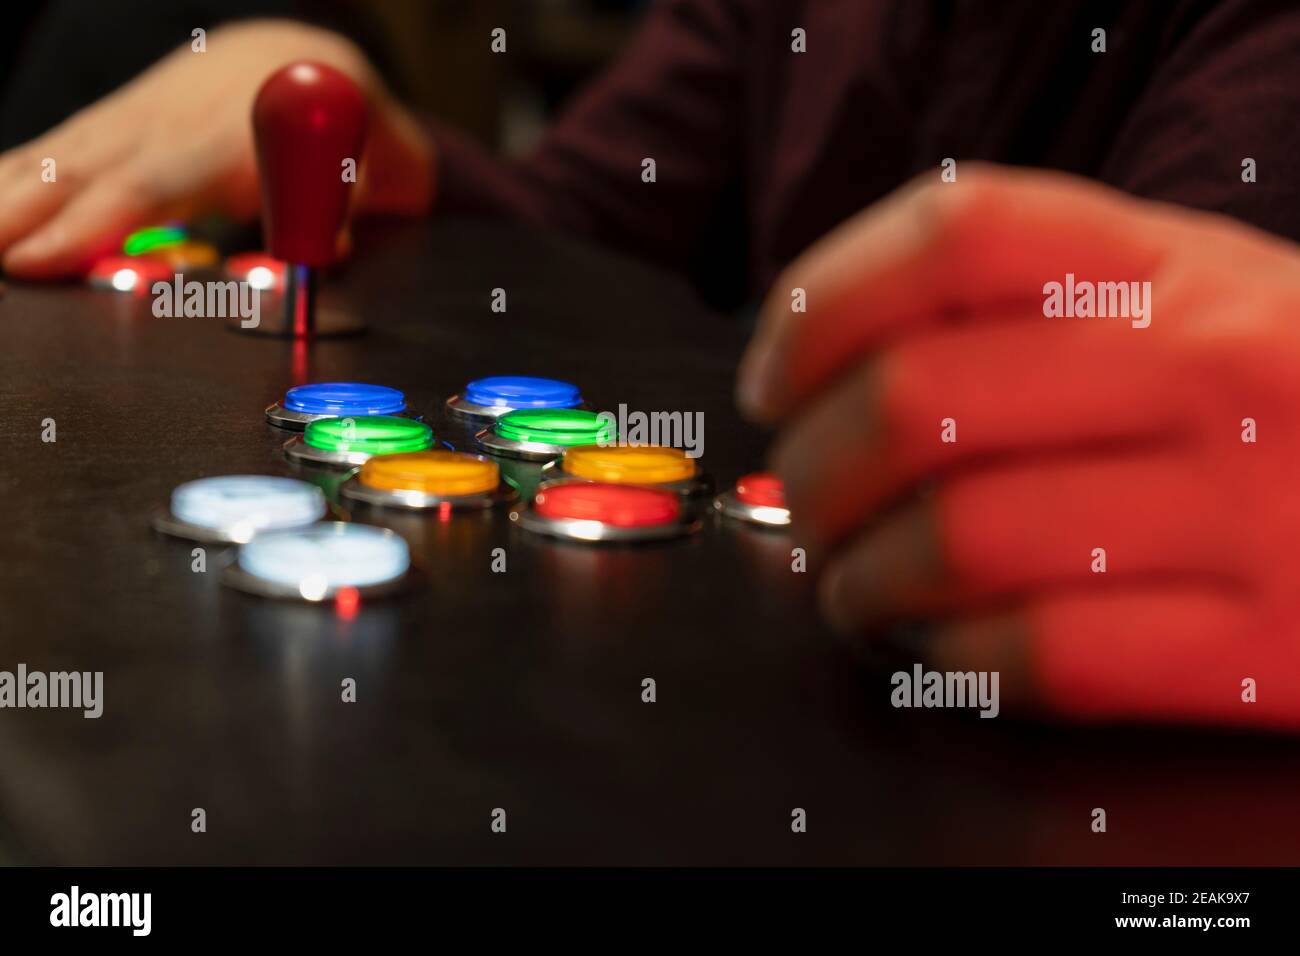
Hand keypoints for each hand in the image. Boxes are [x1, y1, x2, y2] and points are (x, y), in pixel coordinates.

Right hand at [0, 19, 433, 278]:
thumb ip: (342, 201)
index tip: (42, 257)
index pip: (149, 183)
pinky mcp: (113, 130)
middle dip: (24, 214)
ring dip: (8, 199)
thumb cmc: (341, 122)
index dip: (93, 221)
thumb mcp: (374, 162)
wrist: (300, 60)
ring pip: (58, 158)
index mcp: (226, 135)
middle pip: (83, 170)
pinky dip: (12, 180)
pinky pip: (52, 154)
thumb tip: (323, 246)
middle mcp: (166, 123)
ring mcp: (133, 122)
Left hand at [738, 164, 1299, 729]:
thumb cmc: (1298, 404)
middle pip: (916, 398)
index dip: (820, 304)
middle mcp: (1209, 367)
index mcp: (1177, 264)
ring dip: (860, 583)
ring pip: (958, 539)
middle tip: (807, 508)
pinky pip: (1047, 656)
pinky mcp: (1269, 648)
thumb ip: (1035, 312)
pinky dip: (955, 664)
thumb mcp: (1194, 302)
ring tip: (858, 593)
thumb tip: (830, 377)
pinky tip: (948, 654)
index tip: (775, 376)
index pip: (954, 231)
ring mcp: (1247, 507)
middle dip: (812, 474)